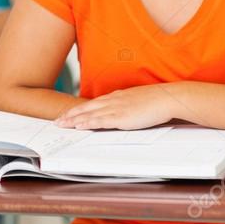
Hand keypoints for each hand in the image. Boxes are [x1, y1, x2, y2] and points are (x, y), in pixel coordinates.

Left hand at [55, 84, 184, 129]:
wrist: (166, 98)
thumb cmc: (156, 100)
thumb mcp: (137, 100)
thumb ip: (127, 105)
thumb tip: (123, 111)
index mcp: (117, 97)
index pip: (93, 103)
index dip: (79, 109)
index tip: (69, 114)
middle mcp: (112, 101)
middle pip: (86, 107)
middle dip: (70, 114)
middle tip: (58, 120)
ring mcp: (115, 108)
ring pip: (89, 114)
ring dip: (73, 120)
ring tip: (61, 124)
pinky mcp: (120, 117)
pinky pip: (100, 121)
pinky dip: (87, 123)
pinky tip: (78, 126)